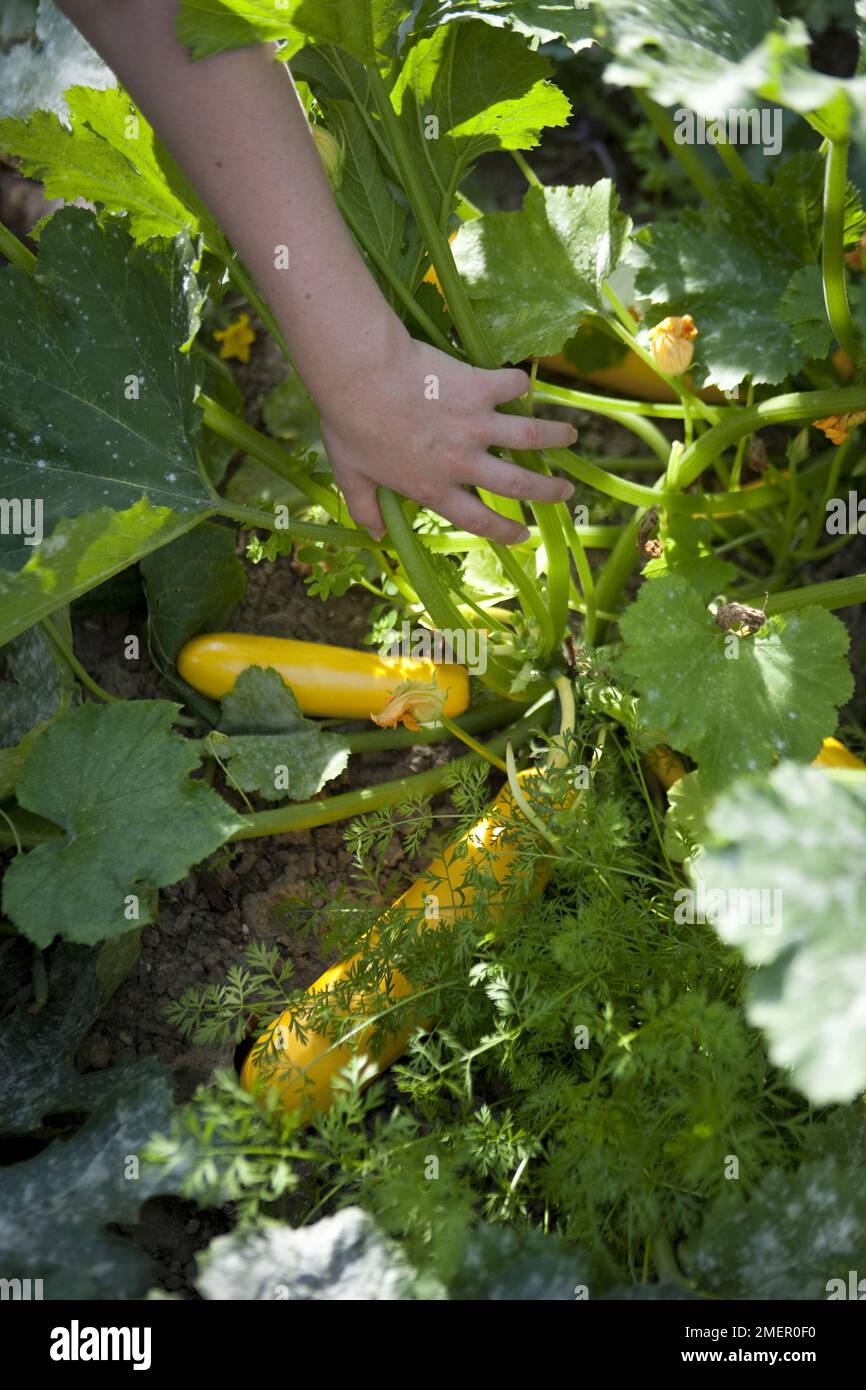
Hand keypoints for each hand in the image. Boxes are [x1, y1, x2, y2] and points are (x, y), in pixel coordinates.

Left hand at [317, 334, 576, 542]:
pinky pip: (512, 386)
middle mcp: (463, 462)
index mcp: (434, 487)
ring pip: (531, 435)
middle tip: (565, 491)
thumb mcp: (351, 474)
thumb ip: (366, 506)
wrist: (362, 375)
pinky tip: (523, 383)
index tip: (523, 535)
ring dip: (555, 436)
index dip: (504, 531)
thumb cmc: (350, 424)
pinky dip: (520, 384)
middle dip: (547, 490)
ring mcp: (477, 424)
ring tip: (571, 436)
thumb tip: (375, 534)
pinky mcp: (481, 387)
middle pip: (517, 484)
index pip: (477, 519)